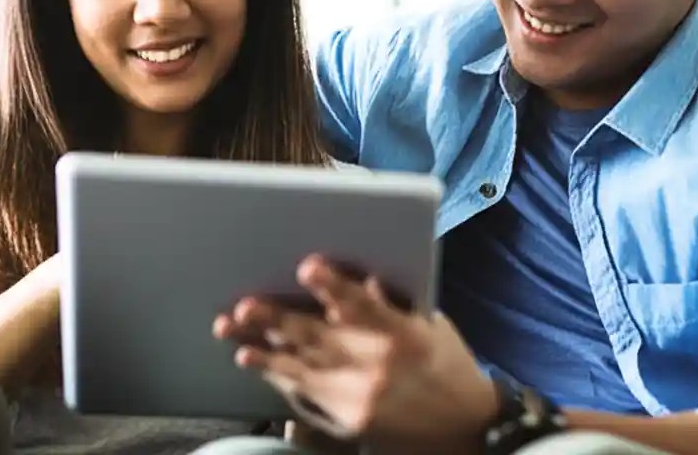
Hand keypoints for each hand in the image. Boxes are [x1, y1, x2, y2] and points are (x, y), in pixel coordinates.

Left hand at [214, 255, 498, 452]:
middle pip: (318, 337)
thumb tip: (362, 276)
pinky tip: (254, 360)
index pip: (362, 305)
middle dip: (277, 318)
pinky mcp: (348, 420)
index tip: (307, 266)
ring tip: (232, 330)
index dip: (333, 286)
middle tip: (244, 304)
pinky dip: (277, 374)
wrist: (465, 430)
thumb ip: (395, 303)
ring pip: (301, 367)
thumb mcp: (431, 326)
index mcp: (402, 335)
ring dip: (263, 347)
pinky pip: (304, 395)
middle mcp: (376, 366)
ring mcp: (358, 397)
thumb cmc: (449, 367)